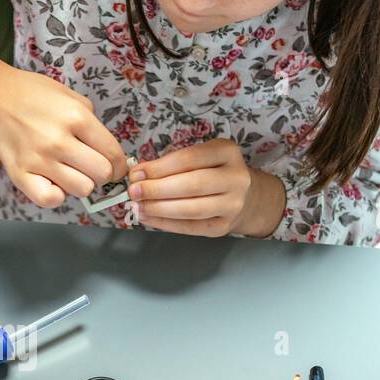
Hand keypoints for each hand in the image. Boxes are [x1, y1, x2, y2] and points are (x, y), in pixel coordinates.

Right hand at [0, 48, 125, 206]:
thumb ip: (90, 121)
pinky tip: (53, 182)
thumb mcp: (69, 95)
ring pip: (81, 189)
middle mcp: (59, 140)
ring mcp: (39, 160)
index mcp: (76, 117)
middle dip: (101, 173)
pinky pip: (51, 199)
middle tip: (90, 166)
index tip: (117, 168)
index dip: (120, 165)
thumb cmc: (29, 94)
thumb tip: (106, 148)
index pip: (113, 153)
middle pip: (101, 174)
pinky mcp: (21, 174)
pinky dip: (57, 195)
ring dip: (80, 183)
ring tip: (69, 171)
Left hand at [127, 140, 287, 237]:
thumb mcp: (200, 158)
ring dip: (159, 209)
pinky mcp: (223, 227)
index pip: (190, 158)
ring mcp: (232, 205)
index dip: (160, 167)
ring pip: (191, 209)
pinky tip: (148, 218)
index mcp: (227, 152)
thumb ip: (172, 163)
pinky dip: (165, 223)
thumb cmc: (213, 172)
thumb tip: (138, 174)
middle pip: (192, 185)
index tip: (136, 173)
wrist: (245, 197)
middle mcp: (235, 178)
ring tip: (137, 206)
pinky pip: (190, 227)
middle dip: (157, 189)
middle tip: (133, 192)